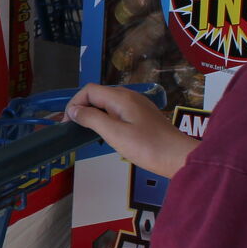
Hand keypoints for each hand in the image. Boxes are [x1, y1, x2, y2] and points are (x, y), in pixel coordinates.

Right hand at [65, 83, 197, 179]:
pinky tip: (109, 135)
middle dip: (83, 109)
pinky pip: (118, 111)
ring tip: (90, 133)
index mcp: (120, 97)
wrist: (178, 157)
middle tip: (76, 130)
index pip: (88, 90)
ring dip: (95, 115)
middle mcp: (129, 96)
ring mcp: (137, 105)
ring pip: (108, 103)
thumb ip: (92, 119)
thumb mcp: (114, 134)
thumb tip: (74, 110)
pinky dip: (107, 119)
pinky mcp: (143, 116)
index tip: (69, 123)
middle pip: (98, 95)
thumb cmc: (147, 147)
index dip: (74, 104)